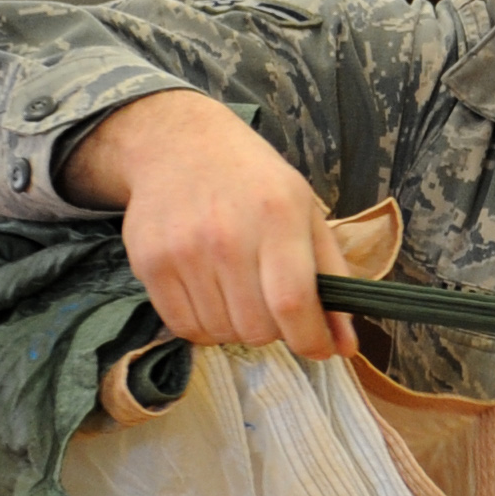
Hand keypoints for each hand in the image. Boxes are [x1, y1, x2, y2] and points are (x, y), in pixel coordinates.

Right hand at [70, 89, 357, 357]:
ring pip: (220, 333)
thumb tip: (346, 346)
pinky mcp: (149, 263)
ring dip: (238, 328)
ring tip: (241, 293)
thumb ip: (332, 279)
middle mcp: (227, 235)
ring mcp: (182, 251)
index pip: (292, 302)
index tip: (320, 348)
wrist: (180, 147)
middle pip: (256, 327)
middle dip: (276, 331)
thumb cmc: (255, 183)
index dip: (310, 339)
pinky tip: (213, 296)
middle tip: (274, 306)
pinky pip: (183, 327)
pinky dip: (205, 326)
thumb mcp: (306, 214)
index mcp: (277, 217)